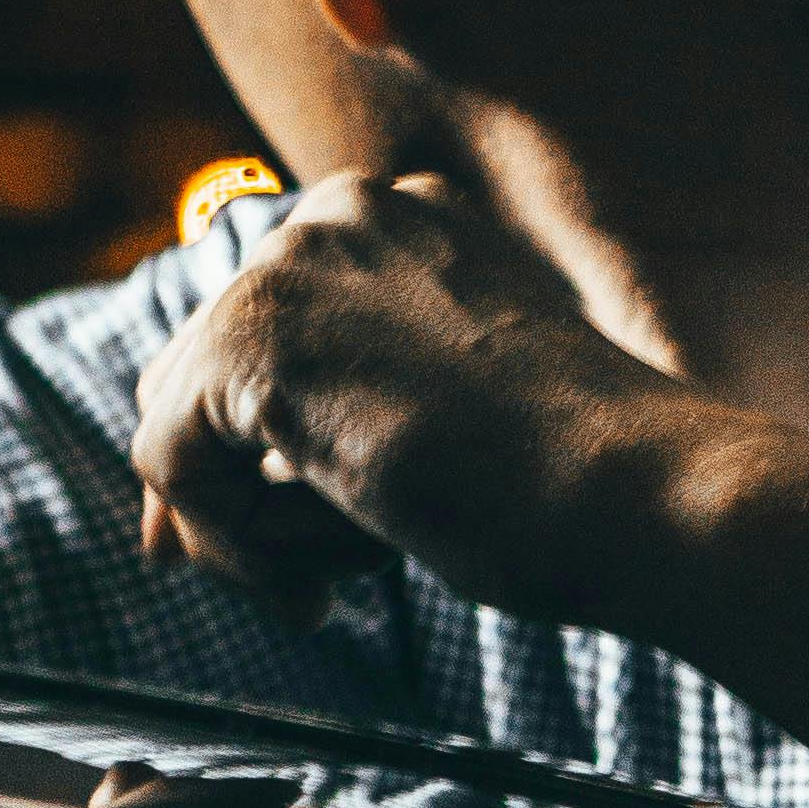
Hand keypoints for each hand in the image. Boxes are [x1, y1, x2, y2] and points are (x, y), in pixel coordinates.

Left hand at [127, 178, 702, 630]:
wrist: (641, 492)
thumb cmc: (585, 486)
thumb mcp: (455, 425)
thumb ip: (342, 427)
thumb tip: (176, 522)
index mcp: (409, 220)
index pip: (275, 331)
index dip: (256, 456)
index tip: (288, 550)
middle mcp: (340, 215)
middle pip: (208, 372)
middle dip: (234, 498)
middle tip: (310, 592)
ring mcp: (292, 268)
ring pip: (182, 423)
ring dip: (240, 532)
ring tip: (339, 588)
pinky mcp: (252, 340)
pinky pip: (166, 465)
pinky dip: (227, 551)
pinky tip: (320, 591)